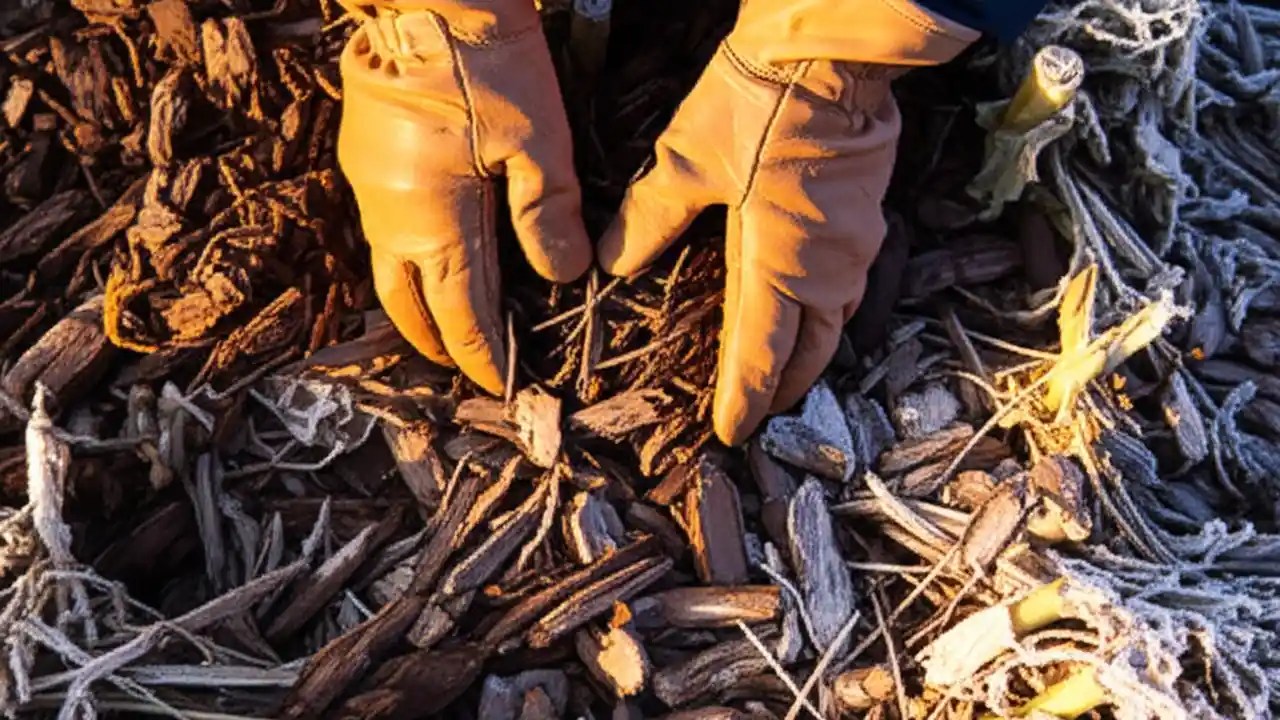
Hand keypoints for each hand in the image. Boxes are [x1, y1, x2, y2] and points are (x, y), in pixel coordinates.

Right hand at [338, 0, 590, 393]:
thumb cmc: (485, 59)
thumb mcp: (538, 140)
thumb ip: (547, 216)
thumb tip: (563, 276)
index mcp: (435, 222)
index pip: (461, 313)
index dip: (482, 353)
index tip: (503, 382)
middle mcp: (390, 216)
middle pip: (408, 306)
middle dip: (439, 343)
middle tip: (468, 362)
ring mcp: (368, 186)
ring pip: (387, 270)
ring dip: (416, 304)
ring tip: (447, 320)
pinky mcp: (361, 155)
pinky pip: (380, 231)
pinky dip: (407, 260)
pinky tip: (430, 251)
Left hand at [598, 0, 977, 445]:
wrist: (835, 51)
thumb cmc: (761, 103)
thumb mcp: (686, 161)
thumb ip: (649, 220)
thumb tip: (612, 265)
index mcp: (779, 267)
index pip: (762, 359)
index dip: (744, 402)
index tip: (728, 434)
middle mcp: (827, 271)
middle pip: (811, 355)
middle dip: (783, 390)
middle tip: (757, 412)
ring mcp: (856, 247)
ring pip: (837, 325)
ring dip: (807, 354)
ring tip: (779, 370)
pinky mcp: (868, 220)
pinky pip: (850, 289)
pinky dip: (824, 315)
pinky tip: (804, 303)